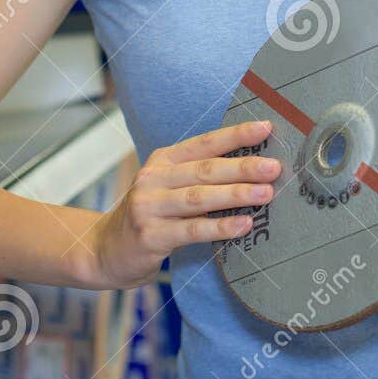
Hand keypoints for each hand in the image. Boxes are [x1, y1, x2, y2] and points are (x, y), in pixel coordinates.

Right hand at [84, 120, 280, 288]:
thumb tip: (253, 169)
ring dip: (236, 194)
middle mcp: (154, 179)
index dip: (236, 134)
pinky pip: (193, 230)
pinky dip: (220, 226)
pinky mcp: (151, 236)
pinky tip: (243, 224)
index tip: (266, 128)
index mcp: (163, 161)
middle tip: (274, 167)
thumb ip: (199, 176)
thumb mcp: (167, 186)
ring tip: (266, 193)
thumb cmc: (149, 215)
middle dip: (243, 167)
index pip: (204, 143)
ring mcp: (150, 207)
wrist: (104, 250)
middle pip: (205, 169)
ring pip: (200, 197)